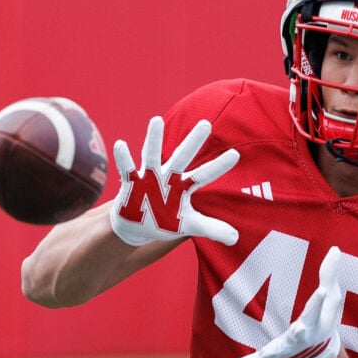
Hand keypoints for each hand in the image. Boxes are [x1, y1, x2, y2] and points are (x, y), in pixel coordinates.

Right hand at [108, 117, 240, 246]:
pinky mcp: (131, 184)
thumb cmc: (164, 220)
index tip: (235, 154)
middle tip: (206, 124)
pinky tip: (121, 144)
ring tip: (156, 120)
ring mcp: (149, 178)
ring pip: (151, 156)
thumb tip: (236, 238)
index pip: (204, 175)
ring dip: (153, 139)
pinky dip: (123, 158)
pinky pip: (127, 169)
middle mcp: (167, 178)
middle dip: (193, 141)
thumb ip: (211, 228)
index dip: (218, 166)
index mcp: (182, 187)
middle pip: (182, 157)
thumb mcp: (189, 225)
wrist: (136, 226)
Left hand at [230, 246, 345, 357]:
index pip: (318, 307)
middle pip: (301, 332)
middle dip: (300, 331)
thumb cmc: (322, 320)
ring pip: (278, 350)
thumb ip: (329, 274)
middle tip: (299, 328)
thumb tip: (336, 248)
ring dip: (271, 353)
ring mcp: (286, 347)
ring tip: (264, 355)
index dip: (321, 299)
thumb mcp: (329, 297)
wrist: (316, 352)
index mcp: (315, 320)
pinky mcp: (272, 354)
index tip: (323, 290)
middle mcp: (301, 336)